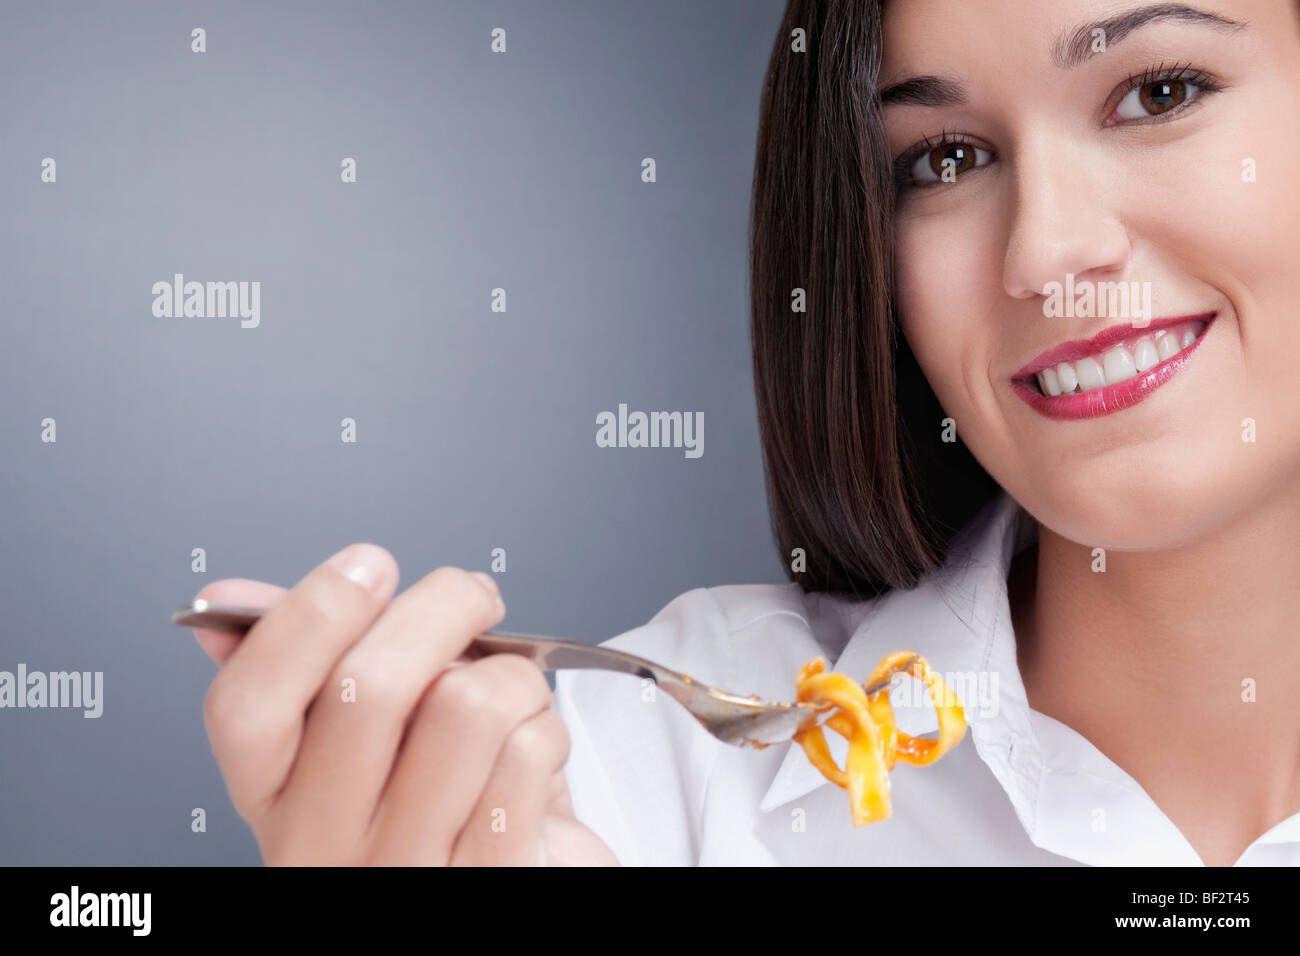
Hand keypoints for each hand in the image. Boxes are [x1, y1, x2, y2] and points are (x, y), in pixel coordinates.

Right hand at [190, 544, 617, 865]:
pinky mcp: (490, 876)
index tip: (367, 566)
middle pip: (366, 688)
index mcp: (278, 798)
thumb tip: (231, 600)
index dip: (305, 617)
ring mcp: (407, 869)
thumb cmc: (441, 805)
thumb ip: (310, 665)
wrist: (523, 881)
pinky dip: (547, 727)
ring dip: (510, 674)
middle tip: (473, 596)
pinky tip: (532, 748)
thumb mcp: (364, 742)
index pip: (246, 705)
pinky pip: (525, 754)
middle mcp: (327, 846)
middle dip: (440, 608)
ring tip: (512, 690)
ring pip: (462, 709)